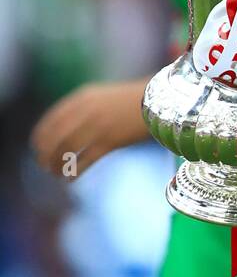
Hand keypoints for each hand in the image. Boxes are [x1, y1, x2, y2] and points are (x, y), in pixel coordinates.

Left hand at [31, 79, 150, 178]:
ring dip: (57, 166)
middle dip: (46, 155)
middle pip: (54, 138)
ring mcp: (98, 126)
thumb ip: (80, 109)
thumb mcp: (100, 97)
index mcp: (81, 99)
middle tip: (45, 166)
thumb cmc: (129, 101)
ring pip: (66, 150)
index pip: (50, 121)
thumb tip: (59, 131)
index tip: (37, 149)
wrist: (159, 101)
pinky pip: (84, 160)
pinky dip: (74, 172)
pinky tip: (70, 179)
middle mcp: (86, 112)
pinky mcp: (110, 141)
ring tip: (56, 174)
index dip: (40, 138)